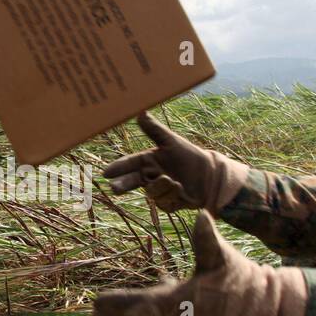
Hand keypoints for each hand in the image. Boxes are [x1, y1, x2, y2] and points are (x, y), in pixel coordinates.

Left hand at [92, 211, 307, 315]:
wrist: (275, 315)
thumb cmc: (246, 280)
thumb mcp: (223, 259)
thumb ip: (206, 240)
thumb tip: (200, 215)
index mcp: (184, 301)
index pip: (141, 305)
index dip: (117, 305)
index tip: (94, 304)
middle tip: (93, 315)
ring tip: (130, 309)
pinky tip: (183, 308)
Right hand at [103, 112, 248, 212]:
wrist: (209, 175)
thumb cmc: (189, 156)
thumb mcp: (171, 141)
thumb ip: (154, 130)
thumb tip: (140, 112)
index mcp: (148, 161)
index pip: (129, 164)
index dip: (118, 168)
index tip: (106, 172)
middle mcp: (149, 176)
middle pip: (131, 182)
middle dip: (122, 185)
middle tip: (114, 188)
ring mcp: (157, 191)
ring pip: (151, 192)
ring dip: (162, 187)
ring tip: (175, 182)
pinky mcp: (167, 203)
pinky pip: (163, 201)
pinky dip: (173, 195)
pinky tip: (181, 191)